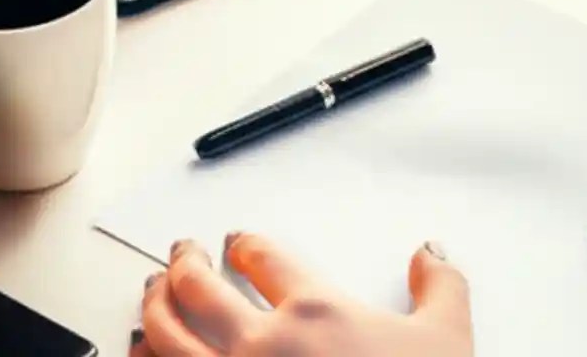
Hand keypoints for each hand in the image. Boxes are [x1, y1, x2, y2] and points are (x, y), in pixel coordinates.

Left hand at [130, 234, 472, 356]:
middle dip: (184, 263)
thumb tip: (430, 253)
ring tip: (151, 291)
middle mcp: (260, 343)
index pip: (264, 258)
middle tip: (180, 252)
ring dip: (152, 304)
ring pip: (164, 332)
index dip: (245, 244)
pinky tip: (140, 351)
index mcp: (315, 311)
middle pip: (199, 285)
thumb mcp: (446, 338)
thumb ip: (441, 286)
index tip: (238, 241)